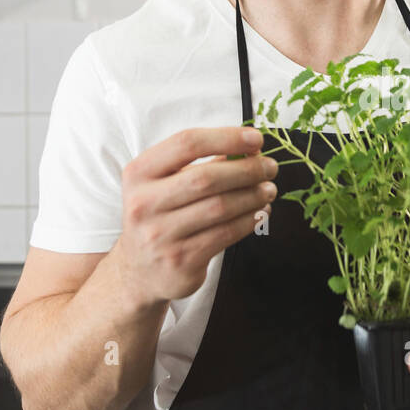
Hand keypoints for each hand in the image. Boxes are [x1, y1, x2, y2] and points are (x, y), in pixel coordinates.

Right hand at [117, 126, 276, 304]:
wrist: (140, 271)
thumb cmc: (161, 216)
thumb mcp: (166, 184)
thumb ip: (204, 163)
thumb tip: (251, 148)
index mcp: (139, 173)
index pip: (186, 144)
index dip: (227, 137)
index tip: (256, 138)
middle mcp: (144, 203)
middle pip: (207, 178)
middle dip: (247, 170)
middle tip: (270, 168)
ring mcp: (160, 235)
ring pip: (220, 208)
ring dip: (253, 196)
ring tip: (268, 190)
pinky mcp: (181, 260)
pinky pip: (226, 234)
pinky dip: (250, 220)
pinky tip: (260, 212)